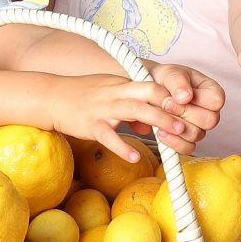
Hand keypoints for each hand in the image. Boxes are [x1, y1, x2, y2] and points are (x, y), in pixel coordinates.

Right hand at [46, 72, 189, 160]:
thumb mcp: (110, 93)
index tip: (189, 109)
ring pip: (132, 110)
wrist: (51, 96)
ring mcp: (102, 108)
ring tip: (173, 135)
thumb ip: (133, 104)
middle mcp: (115, 93)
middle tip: (188, 122)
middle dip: (170, 107)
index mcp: (123, 84)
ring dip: (156, 121)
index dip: (172, 96)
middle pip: (148, 94)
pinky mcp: (90, 124)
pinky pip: (108, 136)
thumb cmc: (83, 95)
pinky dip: (122, 146)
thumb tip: (152, 124)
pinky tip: (133, 157)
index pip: (153, 85)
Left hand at [144, 61, 224, 153]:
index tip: (177, 98)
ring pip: (198, 135)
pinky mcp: (187, 140)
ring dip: (176, 126)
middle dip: (185, 114)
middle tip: (165, 106)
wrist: (145, 91)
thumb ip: (178, 82)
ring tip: (160, 117)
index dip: (198, 100)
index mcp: (210, 91)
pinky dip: (173, 141)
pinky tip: (160, 132)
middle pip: (210, 120)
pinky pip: (188, 148)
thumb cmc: (162, 80)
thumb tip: (186, 97)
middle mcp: (208, 110)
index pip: (217, 100)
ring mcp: (199, 127)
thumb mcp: (169, 73)